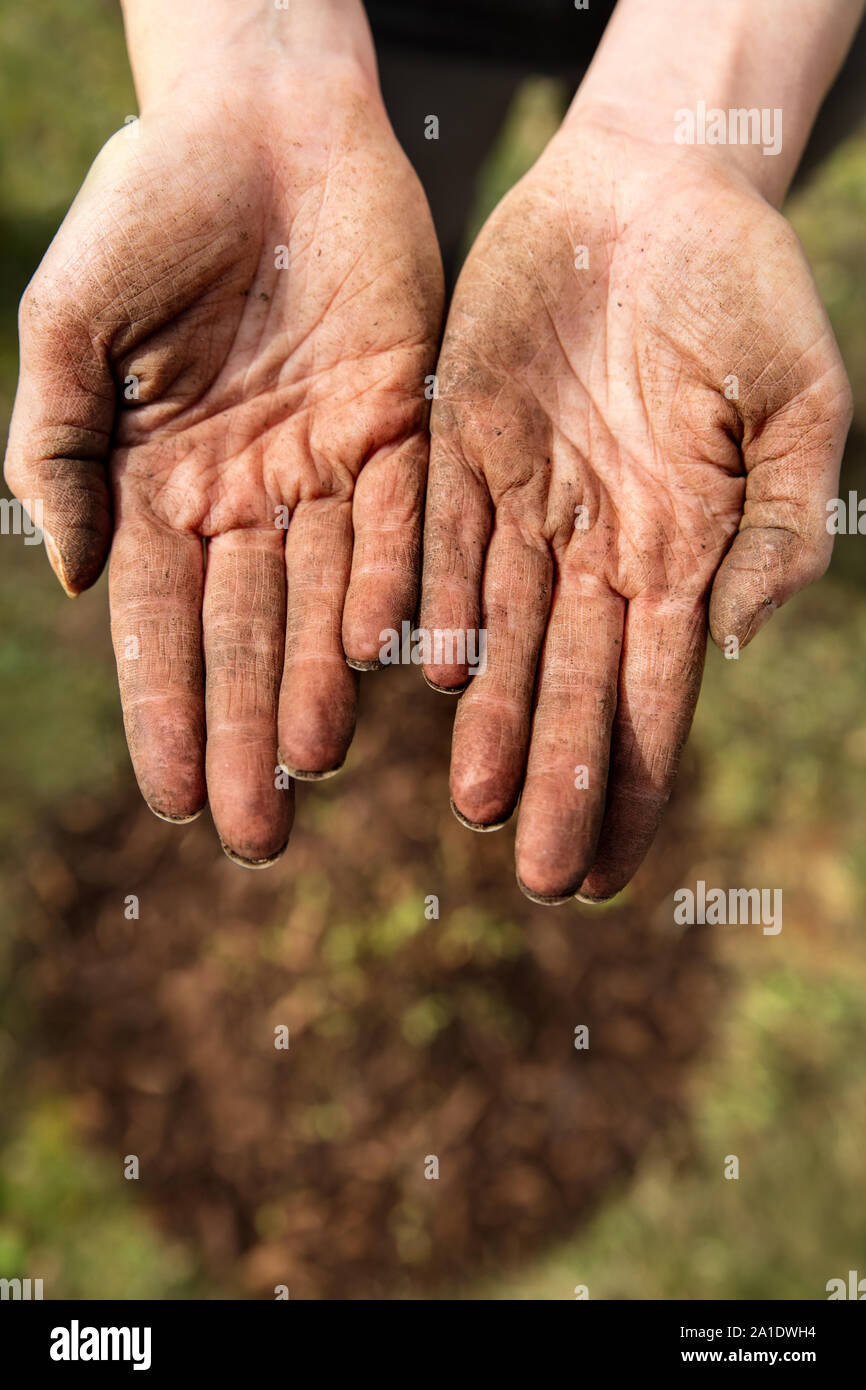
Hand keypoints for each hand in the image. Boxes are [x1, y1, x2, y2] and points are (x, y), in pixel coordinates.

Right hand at [5, 53, 442, 864]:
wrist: (259, 123)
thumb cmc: (145, 210)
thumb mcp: (68, 329)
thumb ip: (54, 455)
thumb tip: (71, 583)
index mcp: (159, 488)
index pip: (160, 624)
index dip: (165, 711)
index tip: (173, 799)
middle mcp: (245, 499)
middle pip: (244, 638)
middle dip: (245, 736)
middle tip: (255, 836)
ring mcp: (325, 469)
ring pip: (324, 600)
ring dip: (317, 683)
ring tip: (316, 765)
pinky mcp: (402, 426)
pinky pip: (401, 520)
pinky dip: (393, 585)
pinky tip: (384, 657)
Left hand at [420, 122, 850, 902]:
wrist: (653, 188)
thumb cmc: (745, 291)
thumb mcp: (801, 404)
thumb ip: (778, 528)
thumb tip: (736, 642)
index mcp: (681, 549)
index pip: (656, 693)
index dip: (635, 782)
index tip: (615, 872)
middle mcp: (596, 546)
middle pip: (574, 683)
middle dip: (561, 778)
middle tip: (540, 877)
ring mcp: (523, 502)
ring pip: (501, 633)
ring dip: (494, 719)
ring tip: (481, 802)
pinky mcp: (457, 448)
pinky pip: (441, 539)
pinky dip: (437, 605)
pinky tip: (430, 675)